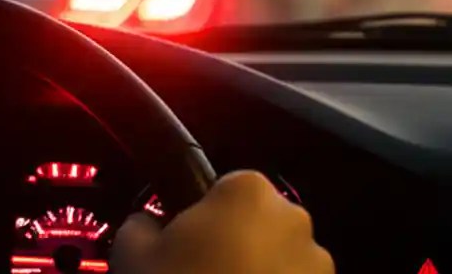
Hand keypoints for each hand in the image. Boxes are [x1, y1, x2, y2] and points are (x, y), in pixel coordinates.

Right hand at [111, 171, 332, 273]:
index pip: (224, 185)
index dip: (202, 213)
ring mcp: (320, 264)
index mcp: (247, 191)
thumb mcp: (132, 252)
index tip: (185, 242)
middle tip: (201, 273)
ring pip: (281, 259)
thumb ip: (141, 224)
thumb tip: (149, 225)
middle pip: (258, 222)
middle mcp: (293, 218)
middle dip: (236, 242)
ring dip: (259, 272)